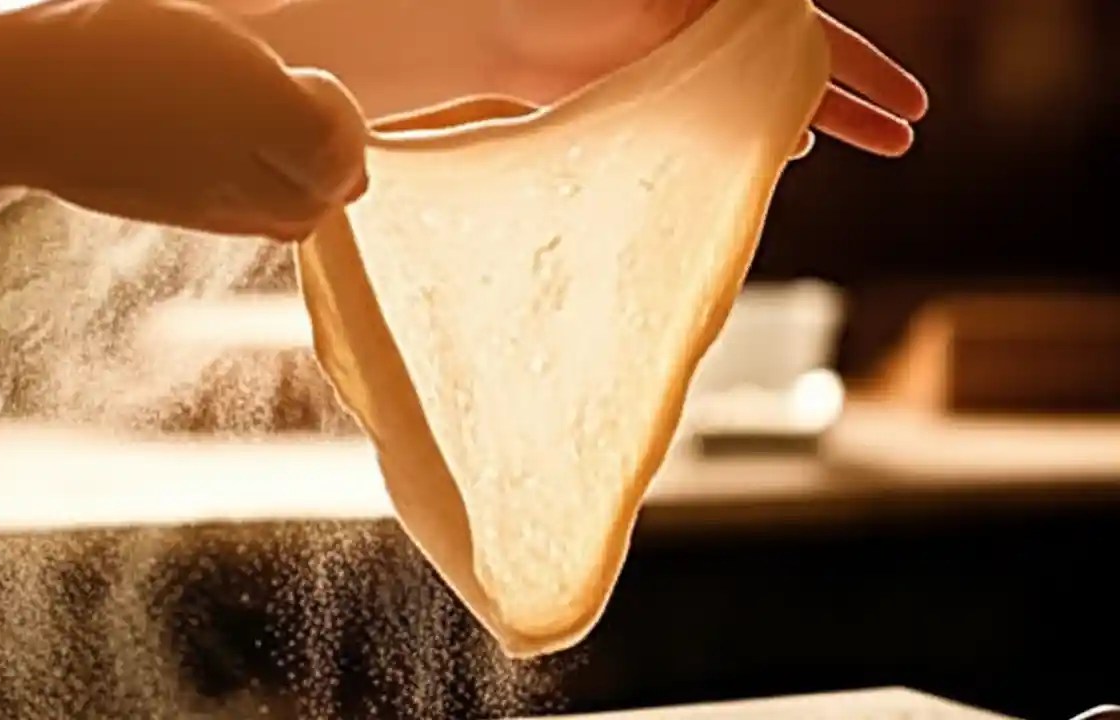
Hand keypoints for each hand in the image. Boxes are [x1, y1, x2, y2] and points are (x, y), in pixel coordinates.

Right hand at [22, 0, 367, 238]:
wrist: (17, 98)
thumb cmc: (101, 39)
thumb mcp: (197, 26)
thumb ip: (261, 61)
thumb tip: (305, 84)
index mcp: (244, 99)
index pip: (334, 146)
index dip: (344, 126)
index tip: (315, 89)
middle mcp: (233, 161)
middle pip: (324, 196)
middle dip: (337, 168)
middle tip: (315, 129)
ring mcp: (206, 200)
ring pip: (293, 220)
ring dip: (307, 190)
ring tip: (283, 149)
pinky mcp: (180, 221)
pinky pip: (251, 226)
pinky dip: (268, 204)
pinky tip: (243, 163)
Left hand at [491, 0, 928, 157]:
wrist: (499, 25)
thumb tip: (793, 8)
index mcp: (726, 2)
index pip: (813, 33)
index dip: (865, 67)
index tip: (911, 101)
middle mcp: (714, 34)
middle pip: (802, 71)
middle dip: (858, 102)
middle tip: (906, 138)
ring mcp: (686, 73)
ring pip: (765, 103)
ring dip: (814, 123)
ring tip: (865, 148)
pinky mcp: (654, 106)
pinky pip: (719, 129)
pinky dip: (753, 140)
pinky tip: (786, 155)